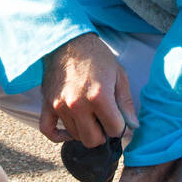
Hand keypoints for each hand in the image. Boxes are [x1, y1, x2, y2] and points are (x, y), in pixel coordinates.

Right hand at [40, 32, 135, 147]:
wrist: (68, 41)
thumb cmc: (96, 56)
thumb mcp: (119, 75)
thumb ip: (126, 103)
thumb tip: (134, 126)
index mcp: (99, 97)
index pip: (114, 130)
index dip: (120, 127)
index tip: (119, 119)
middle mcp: (78, 105)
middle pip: (93, 140)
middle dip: (103, 134)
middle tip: (105, 122)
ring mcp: (60, 106)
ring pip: (75, 136)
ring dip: (85, 131)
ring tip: (90, 116)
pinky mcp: (47, 104)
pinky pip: (48, 130)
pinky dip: (58, 136)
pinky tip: (69, 132)